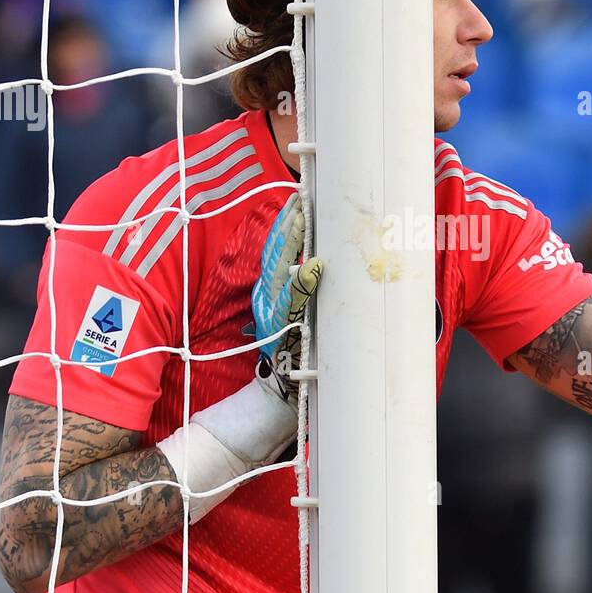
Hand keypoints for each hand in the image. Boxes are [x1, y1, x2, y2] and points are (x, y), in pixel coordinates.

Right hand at [250, 192, 323, 404]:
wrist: (279, 393)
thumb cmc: (291, 352)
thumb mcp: (293, 317)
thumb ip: (303, 292)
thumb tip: (321, 264)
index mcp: (272, 290)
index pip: (278, 250)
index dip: (287, 224)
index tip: (300, 199)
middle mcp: (270, 297)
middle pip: (278, 253)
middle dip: (290, 225)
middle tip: (303, 199)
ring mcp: (276, 311)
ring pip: (282, 270)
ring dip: (293, 243)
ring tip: (304, 218)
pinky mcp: (285, 329)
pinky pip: (294, 303)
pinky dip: (303, 283)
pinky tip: (315, 265)